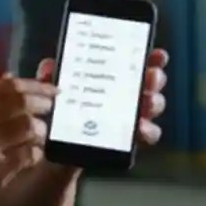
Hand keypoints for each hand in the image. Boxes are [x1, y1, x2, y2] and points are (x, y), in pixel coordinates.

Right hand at [0, 77, 55, 205]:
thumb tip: (13, 78)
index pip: (10, 86)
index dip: (38, 86)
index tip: (54, 90)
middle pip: (23, 103)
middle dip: (45, 105)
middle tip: (54, 109)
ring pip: (29, 128)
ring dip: (41, 131)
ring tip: (42, 134)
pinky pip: (28, 155)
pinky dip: (36, 152)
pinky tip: (33, 153)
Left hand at [36, 48, 168, 145]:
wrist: (50, 151)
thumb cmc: (54, 114)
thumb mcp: (49, 92)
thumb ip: (49, 78)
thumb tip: (51, 66)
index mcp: (107, 77)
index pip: (133, 61)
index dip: (150, 57)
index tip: (157, 54)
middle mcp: (124, 95)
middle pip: (149, 82)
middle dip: (154, 77)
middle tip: (150, 76)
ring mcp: (128, 117)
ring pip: (152, 106)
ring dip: (154, 101)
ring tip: (146, 101)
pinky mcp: (127, 141)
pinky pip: (146, 135)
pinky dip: (147, 130)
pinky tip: (140, 127)